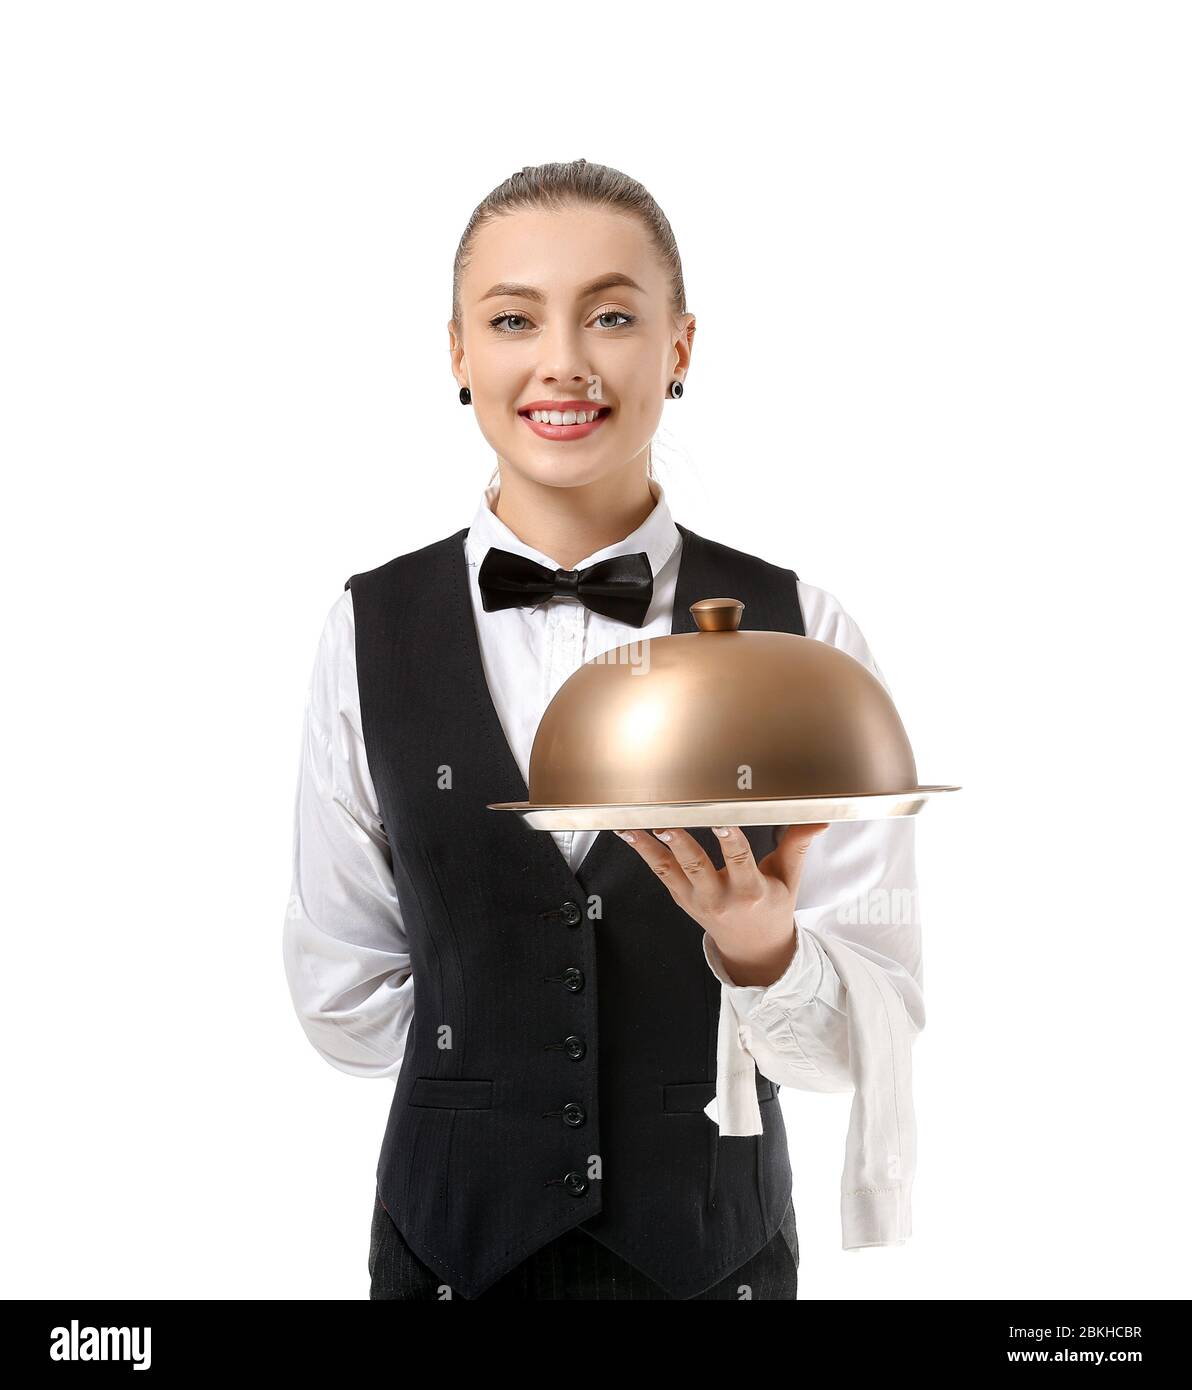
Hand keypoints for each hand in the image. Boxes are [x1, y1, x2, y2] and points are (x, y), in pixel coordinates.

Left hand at [614, 823, 830, 986]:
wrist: (754, 951)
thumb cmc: (773, 909)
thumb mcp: (790, 880)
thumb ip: (797, 845)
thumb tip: (820, 818)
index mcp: (751, 891)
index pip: (740, 861)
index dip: (730, 841)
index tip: (721, 823)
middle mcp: (720, 897)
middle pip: (697, 867)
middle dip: (680, 843)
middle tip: (665, 821)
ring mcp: (696, 900)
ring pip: (670, 870)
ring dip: (649, 846)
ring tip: (632, 824)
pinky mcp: (681, 899)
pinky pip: (660, 873)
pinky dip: (643, 852)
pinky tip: (629, 831)